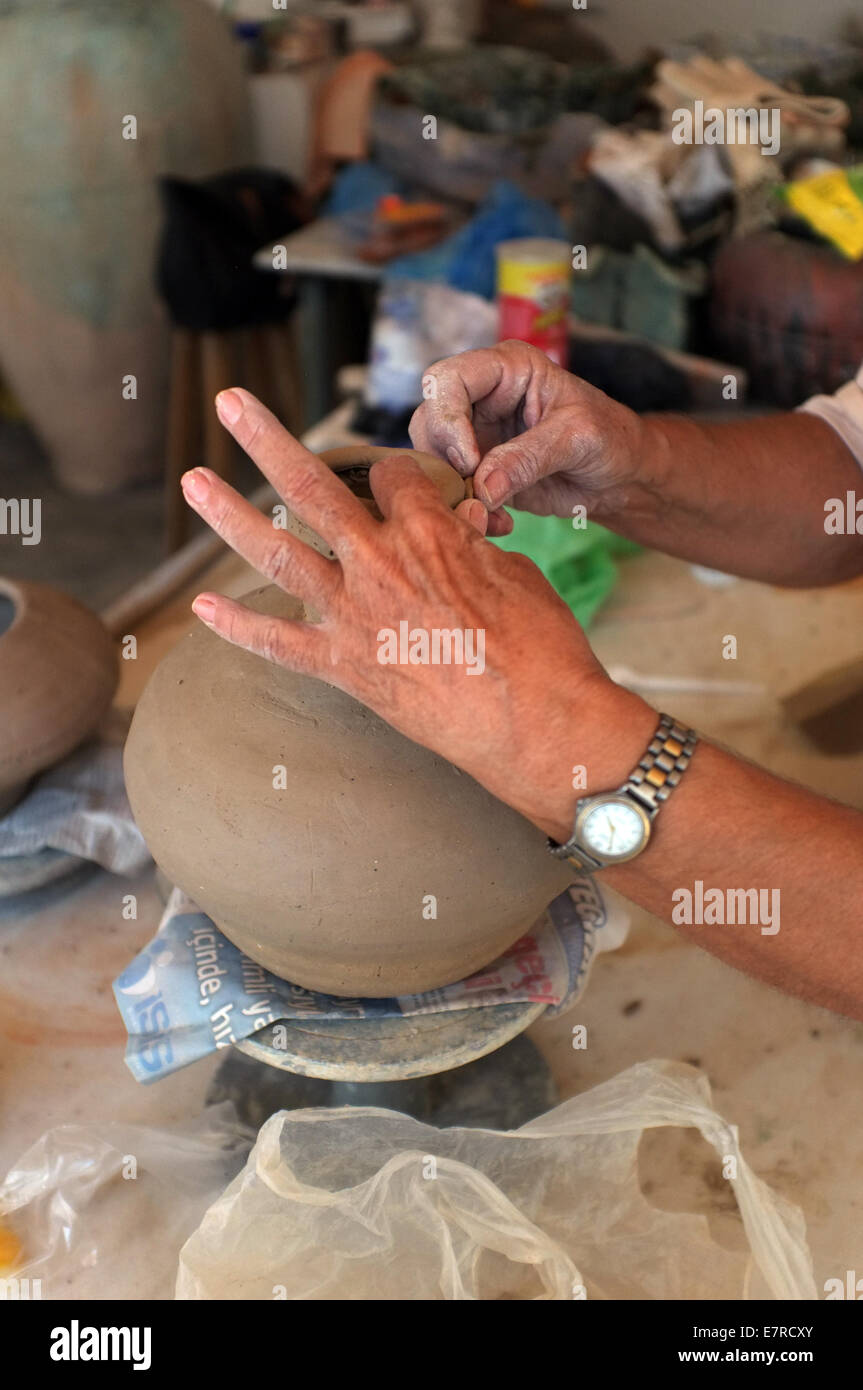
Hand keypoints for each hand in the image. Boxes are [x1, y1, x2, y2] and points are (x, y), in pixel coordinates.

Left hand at [181, 388, 653, 840]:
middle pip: (311, 485)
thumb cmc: (542, 646)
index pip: (391, 477)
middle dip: (267, 439)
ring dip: (229, 514)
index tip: (395, 485)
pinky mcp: (345, 667)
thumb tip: (461, 533)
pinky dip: (239, 627)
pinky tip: (203, 609)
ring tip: (194, 480)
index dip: (394, 475)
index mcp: (427, 530)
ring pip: (276, 551)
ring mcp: (353, 615)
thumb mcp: (515, 573)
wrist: (537, 722)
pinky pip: (278, 644)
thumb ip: (472, 547)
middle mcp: (378, 561)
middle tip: (231, 405)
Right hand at [409, 339, 650, 534]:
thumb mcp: (578, 438)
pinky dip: (469, 512)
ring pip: (433, 460)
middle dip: (445, 460)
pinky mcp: (479, 473)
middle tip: (477, 491)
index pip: (447, 379)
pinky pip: (453, 492)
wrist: (622, 477)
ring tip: (493, 514)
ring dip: (454, 492)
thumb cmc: (611, 438)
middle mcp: (482, 399)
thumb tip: (482, 486)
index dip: (447, 418)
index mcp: (506, 369)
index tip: (471, 459)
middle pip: (429, 420)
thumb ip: (529, 457)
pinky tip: (501, 523)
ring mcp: (477, 437)